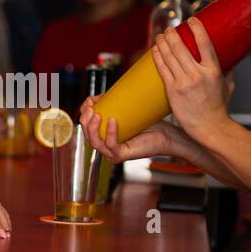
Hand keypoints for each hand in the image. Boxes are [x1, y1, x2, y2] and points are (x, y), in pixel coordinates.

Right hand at [0, 108, 7, 150]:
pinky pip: (4, 135)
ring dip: (6, 128)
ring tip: (4, 129)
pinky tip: (4, 135)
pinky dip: (6, 134)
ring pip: (3, 126)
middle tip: (4, 123)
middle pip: (0, 119)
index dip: (1, 110)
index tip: (5, 110)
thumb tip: (3, 110)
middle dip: (4, 121)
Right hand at [78, 95, 193, 163]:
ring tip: (97, 114)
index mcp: (105, 137)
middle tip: (91, 108)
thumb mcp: (126, 111)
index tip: (89, 101)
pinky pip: (111, 145)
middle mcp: (106, 147)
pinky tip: (112, 121)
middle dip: (86, 120)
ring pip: (96, 142)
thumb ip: (113, 105)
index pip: (87, 128)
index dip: (84, 114)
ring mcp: (113, 153)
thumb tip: (100, 95)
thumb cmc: (148, 124)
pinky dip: (110, 133)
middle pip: (88, 136)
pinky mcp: (122, 155)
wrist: (166, 135)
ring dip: (93, 127)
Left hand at [152, 17, 231, 139]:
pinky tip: (155, 50)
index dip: (197, 28)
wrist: (209, 128)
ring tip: (160, 36)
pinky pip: (162, 69)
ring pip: (169, 56)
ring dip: (163, 42)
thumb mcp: (227, 85)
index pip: (205, 43)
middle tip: (169, 29)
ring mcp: (184, 83)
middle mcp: (198, 75)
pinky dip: (158, 57)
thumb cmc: (219, 108)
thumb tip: (229, 57)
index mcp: (213, 71)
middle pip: (181, 47)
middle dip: (172, 35)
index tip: (191, 20)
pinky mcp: (172, 91)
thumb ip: (227, 70)